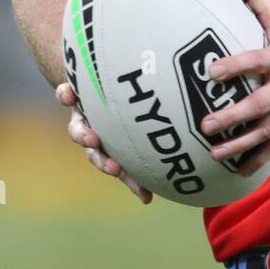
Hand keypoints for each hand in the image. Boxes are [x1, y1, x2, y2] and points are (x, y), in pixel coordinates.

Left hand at [56, 82, 152, 203]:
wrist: (98, 72)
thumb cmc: (128, 94)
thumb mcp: (145, 110)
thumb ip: (162, 127)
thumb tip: (205, 140)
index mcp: (115, 145)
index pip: (125, 169)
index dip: (134, 184)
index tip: (146, 197)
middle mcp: (98, 134)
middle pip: (97, 155)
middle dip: (105, 164)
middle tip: (115, 169)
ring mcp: (84, 116)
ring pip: (79, 132)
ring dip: (84, 137)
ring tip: (91, 138)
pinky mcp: (73, 94)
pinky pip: (65, 95)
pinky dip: (65, 96)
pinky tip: (69, 93)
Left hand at [200, 0, 269, 176]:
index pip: (257, 60)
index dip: (235, 66)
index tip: (211, 71)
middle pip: (261, 103)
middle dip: (234, 116)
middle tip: (206, 125)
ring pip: (268, 129)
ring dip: (241, 144)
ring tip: (214, 153)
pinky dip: (259, 157)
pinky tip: (238, 169)